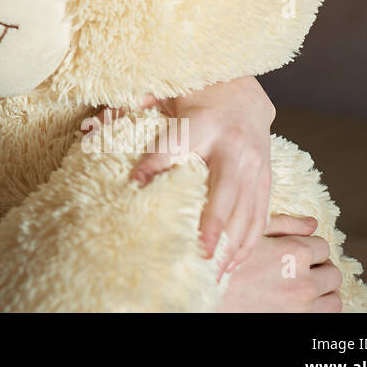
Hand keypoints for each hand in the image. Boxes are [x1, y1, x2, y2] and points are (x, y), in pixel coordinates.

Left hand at [87, 74, 275, 278]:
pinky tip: (233, 262)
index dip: (155, 163)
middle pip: (225, 190)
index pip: (176, 145)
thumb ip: (142, 105)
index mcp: (205, 123)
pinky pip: (260, 214)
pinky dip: (248, 241)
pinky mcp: (265, 178)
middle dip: (214, 224)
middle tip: (201, 253)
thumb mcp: (170, 94)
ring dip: (233, 243)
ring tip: (216, 272)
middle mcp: (233, 146)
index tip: (136, 182)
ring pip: (248, 209)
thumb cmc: (198, 98)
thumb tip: (101, 121)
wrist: (241, 94)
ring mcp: (255, 164)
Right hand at [218, 214, 342, 311]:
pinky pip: (326, 316)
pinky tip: (301, 303)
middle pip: (332, 272)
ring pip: (334, 298)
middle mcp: (304, 280)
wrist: (207, 298)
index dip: (309, 248)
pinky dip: (319, 309)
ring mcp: (304, 306)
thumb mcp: (249, 235)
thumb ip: (283, 224)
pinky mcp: (300, 322)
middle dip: (319, 269)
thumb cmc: (224, 264)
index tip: (296, 253)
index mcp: (294, 252)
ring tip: (303, 289)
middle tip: (300, 271)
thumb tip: (312, 223)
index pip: (323, 246)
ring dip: (323, 292)